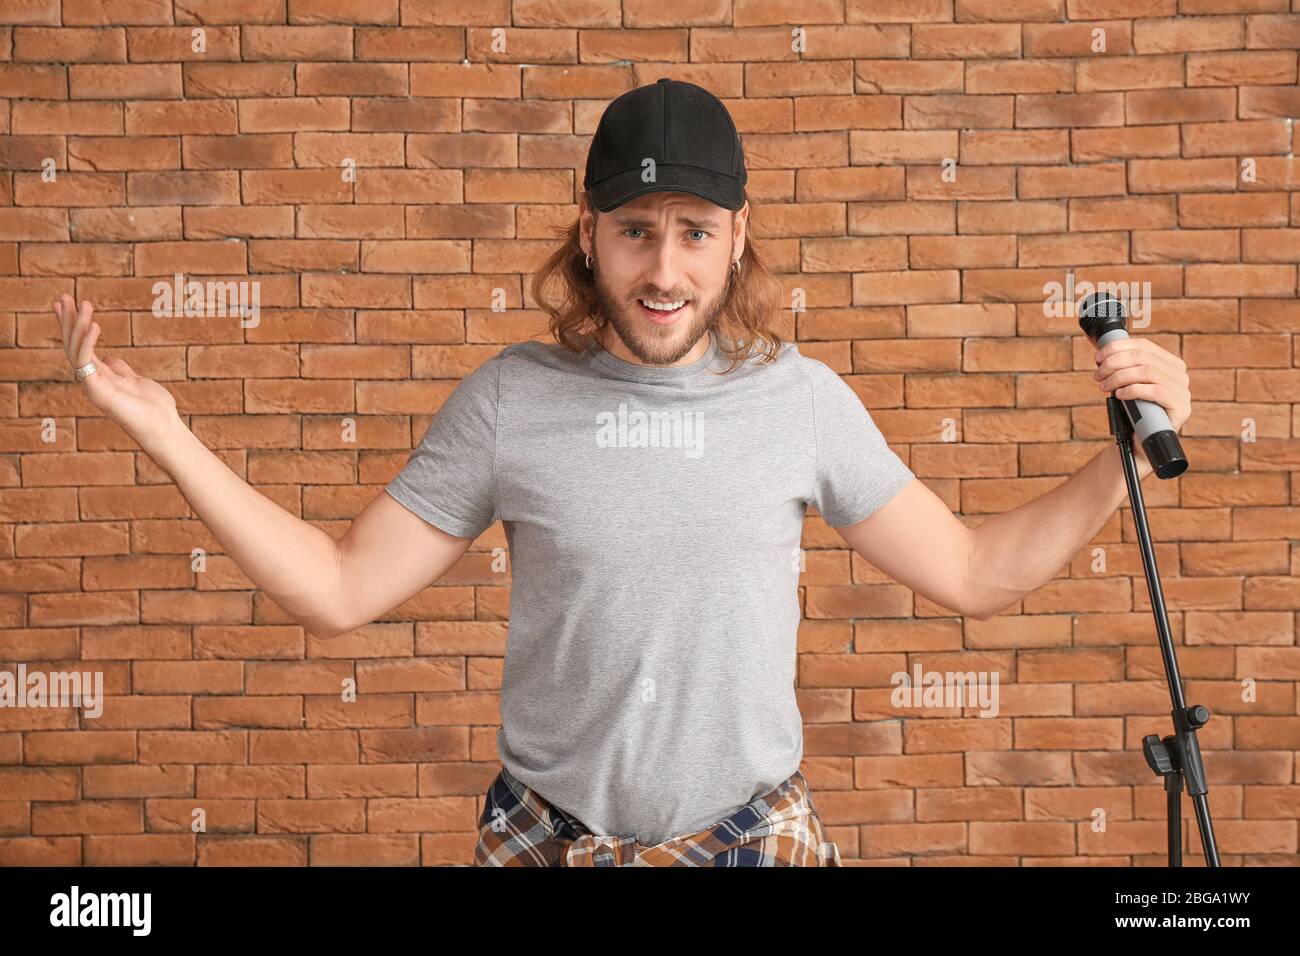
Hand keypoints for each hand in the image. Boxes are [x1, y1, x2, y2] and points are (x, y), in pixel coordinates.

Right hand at [52, 294, 180, 444]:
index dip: (75, 326)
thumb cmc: (154, 408)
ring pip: (76, 351)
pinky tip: (94, 325)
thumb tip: (111, 358)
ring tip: (83, 303)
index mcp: (100, 376)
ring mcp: (93, 386)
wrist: (164, 428)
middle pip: (72, 346)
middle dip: (67, 321)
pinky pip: (87, 362)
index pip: (81, 347)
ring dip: (77, 326)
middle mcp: (92, 380)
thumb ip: (121, 370)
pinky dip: (88, 342)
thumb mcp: (136, 381)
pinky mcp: (98, 391)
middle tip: (63, 297)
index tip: (71, 304)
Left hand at [1092, 337, 1190, 432]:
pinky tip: (1119, 395)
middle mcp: (1179, 373)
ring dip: (1119, 377)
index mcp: (1169, 363)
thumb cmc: (1135, 411)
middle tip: (1098, 375)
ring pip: (1147, 371)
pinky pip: (1156, 391)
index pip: (1143, 345)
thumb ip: (1125, 367)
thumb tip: (1102, 354)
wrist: (1142, 442)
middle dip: (1114, 363)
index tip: (1097, 358)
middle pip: (1142, 357)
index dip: (1117, 348)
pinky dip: (1133, 390)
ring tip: (1104, 387)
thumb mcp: (1129, 384)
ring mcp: (1183, 390)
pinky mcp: (1181, 407)